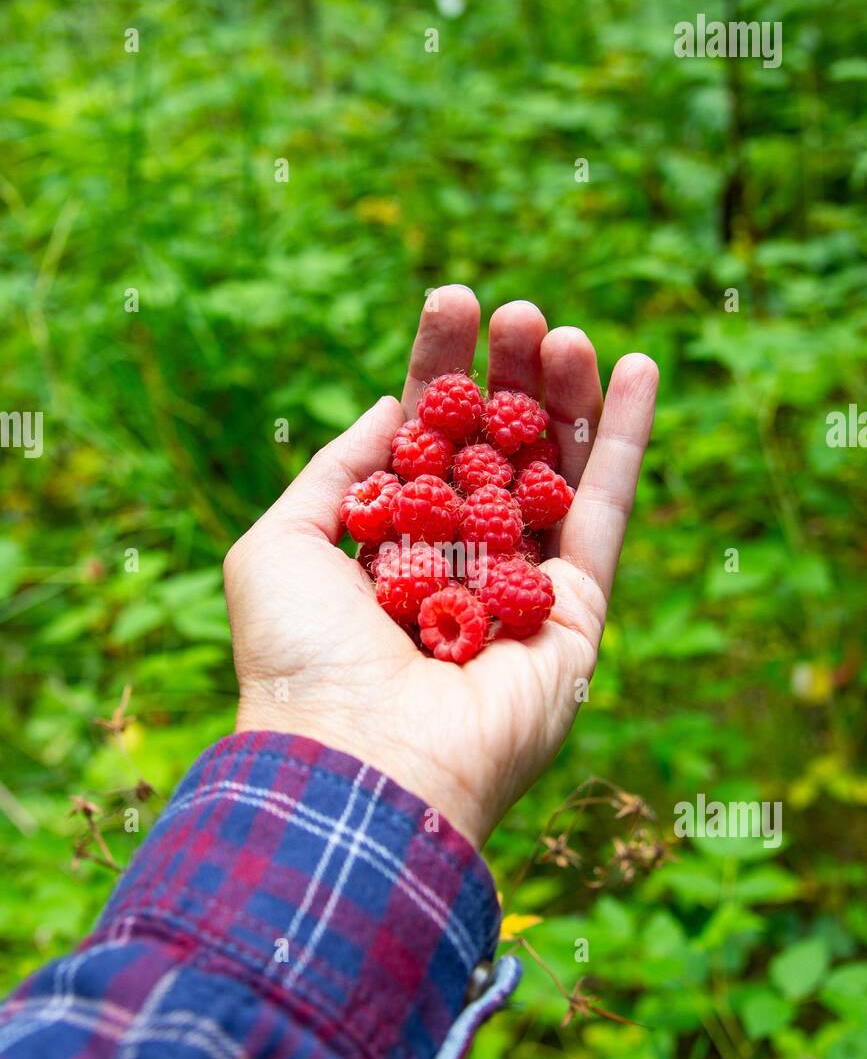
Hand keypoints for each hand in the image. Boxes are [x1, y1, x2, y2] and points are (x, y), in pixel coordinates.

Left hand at [224, 287, 657, 849]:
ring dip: (562, 395)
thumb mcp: (282, 543)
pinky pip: (607, 515)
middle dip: (506, 376)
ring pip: (553, 470)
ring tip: (559, 330)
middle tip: (517, 312)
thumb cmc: (302, 655)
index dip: (438, 369)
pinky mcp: (576, 613)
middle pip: (495, 447)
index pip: (425, 438)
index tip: (454, 302)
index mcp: (389, 548)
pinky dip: (625, 442)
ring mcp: (520, 588)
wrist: (361, 757)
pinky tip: (637, 368)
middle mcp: (457, 563)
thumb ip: (338, 473)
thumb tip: (390, 413)